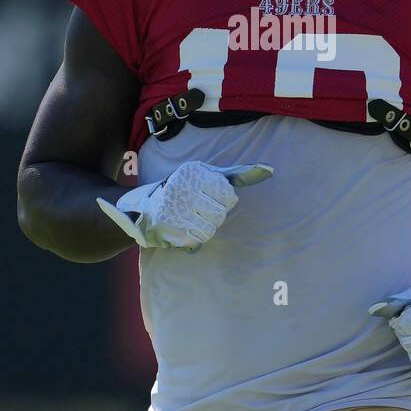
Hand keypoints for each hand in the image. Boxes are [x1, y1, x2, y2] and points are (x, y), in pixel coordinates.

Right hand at [97, 161, 272, 250]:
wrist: (140, 209)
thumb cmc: (182, 189)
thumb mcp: (206, 174)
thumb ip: (237, 174)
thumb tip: (269, 169)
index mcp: (192, 173)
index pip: (228, 195)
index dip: (222, 200)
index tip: (207, 197)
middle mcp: (182, 190)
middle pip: (220, 214)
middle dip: (214, 215)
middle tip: (198, 209)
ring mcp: (174, 211)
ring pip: (211, 228)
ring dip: (205, 227)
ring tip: (190, 218)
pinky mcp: (169, 231)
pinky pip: (199, 240)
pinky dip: (196, 238)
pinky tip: (184, 229)